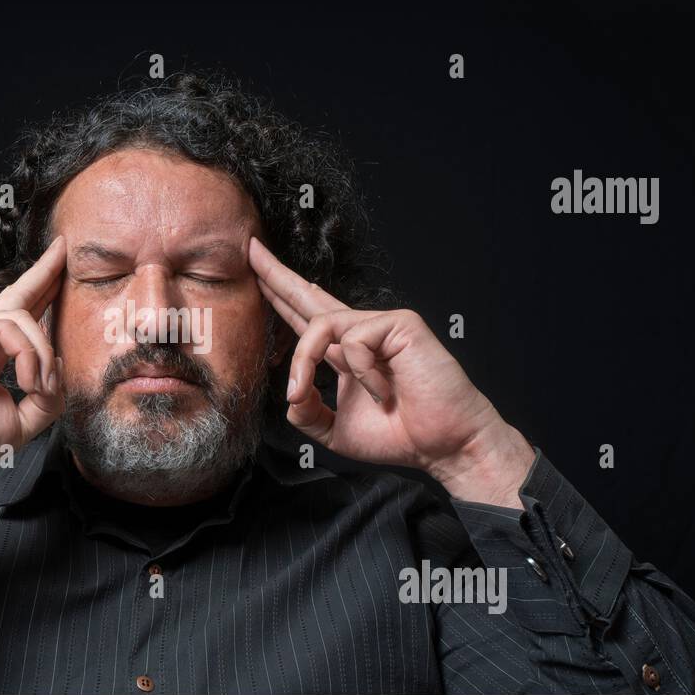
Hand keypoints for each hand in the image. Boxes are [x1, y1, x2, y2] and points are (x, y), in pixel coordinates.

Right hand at [0, 235, 67, 498]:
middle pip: (17, 297)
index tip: (62, 274)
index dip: (43, 296)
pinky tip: (28, 381)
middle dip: (44, 272)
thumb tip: (61, 369)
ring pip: (22, 320)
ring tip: (40, 387)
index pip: (22, 320)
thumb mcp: (19, 423)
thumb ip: (46, 397)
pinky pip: (9, 330)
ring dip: (43, 355)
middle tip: (63, 248)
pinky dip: (29, 356)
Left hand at [249, 236, 533, 505]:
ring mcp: (381, 325)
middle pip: (309, 294)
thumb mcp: (336, 430)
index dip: (280, 296)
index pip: (305, 317)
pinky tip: (383, 393)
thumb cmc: (400, 436)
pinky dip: (361, 374)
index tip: (254, 273)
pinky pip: (354, 341)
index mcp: (346, 352)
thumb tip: (291, 393)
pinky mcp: (399, 323)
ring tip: (301, 392)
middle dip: (276, 273)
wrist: (443, 445)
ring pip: (319, 325)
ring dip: (301, 363)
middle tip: (250, 249)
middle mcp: (361, 332)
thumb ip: (306, 412)